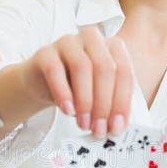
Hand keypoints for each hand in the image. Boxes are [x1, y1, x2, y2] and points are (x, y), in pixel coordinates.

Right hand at [18, 27, 132, 136]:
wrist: (42, 83)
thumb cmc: (76, 88)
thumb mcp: (99, 94)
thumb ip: (112, 104)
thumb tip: (118, 125)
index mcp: (113, 46)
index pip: (124, 71)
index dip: (122, 101)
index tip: (117, 126)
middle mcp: (92, 39)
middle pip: (104, 68)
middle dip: (104, 103)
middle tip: (99, 128)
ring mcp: (68, 42)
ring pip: (82, 67)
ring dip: (85, 101)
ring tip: (83, 123)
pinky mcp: (45, 52)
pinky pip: (55, 70)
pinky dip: (63, 93)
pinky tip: (67, 111)